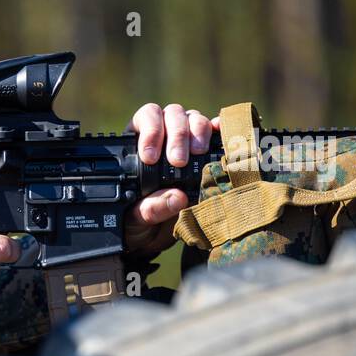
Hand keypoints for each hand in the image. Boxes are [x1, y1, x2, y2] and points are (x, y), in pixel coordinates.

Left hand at [124, 103, 218, 254]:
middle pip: (171, 115)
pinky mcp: (208, 152)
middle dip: (176, 134)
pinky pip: (216, 132)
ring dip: (197, 131)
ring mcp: (187, 142)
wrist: (154, 240)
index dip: (150, 131)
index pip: (144, 120)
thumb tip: (177, 197)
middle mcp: (163, 136)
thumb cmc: (136, 225)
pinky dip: (220, 130)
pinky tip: (222, 133)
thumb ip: (148, 209)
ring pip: (193, 119)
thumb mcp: (134, 221)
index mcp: (136, 146)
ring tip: (198, 152)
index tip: (151, 157)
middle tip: (179, 160)